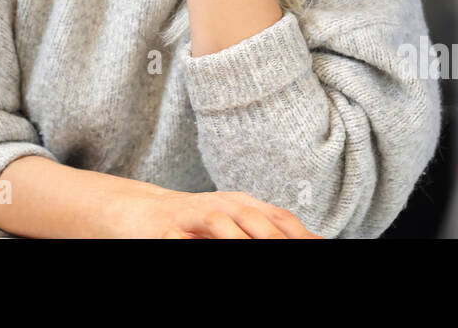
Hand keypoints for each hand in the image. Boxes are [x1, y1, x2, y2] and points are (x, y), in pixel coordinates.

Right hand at [120, 187, 323, 238]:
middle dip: (275, 239)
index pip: (278, 217)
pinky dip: (194, 244)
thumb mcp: (233, 222)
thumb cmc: (194, 223)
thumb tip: (314, 239)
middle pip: (255, 220)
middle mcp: (221, 205)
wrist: (140, 210)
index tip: (317, 246)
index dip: (299, 234)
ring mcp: (194, 214)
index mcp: (242, 204)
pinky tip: (200, 248)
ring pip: (221, 225)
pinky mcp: (167, 228)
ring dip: (238, 240)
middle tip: (292, 254)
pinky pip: (183, 238)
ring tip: (254, 251)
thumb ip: (268, 228)